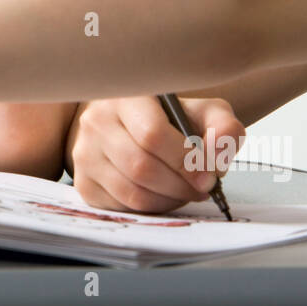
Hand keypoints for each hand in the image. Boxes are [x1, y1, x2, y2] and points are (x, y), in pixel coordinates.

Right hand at [66, 95, 244, 212]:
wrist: (130, 125)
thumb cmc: (171, 119)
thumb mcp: (203, 112)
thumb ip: (222, 128)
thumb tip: (216, 155)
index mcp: (126, 97)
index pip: (151, 133)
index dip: (184, 160)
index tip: (208, 175)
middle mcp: (96, 122)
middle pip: (140, 166)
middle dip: (180, 185)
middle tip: (202, 188)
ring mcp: (85, 154)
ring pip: (131, 192)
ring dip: (168, 200)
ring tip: (186, 191)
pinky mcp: (84, 183)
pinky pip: (122, 207)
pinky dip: (151, 208)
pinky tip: (164, 195)